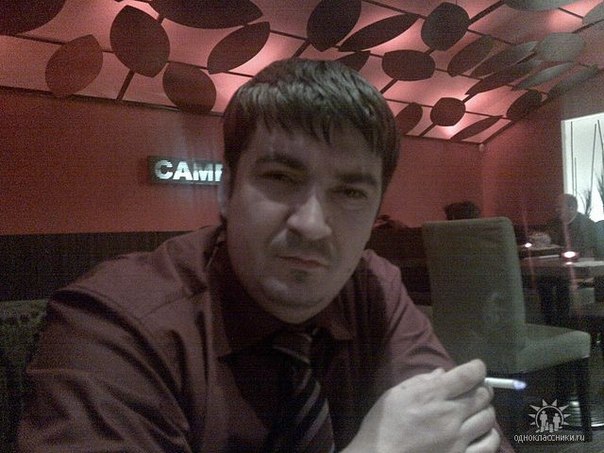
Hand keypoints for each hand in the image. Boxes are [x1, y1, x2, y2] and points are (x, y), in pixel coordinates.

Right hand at [344, 359, 499, 452]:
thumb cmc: (382, 425)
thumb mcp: (393, 395)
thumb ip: (419, 381)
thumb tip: (442, 373)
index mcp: (431, 395)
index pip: (467, 375)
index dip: (478, 368)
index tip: (477, 367)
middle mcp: (449, 415)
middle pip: (482, 395)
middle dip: (482, 387)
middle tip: (476, 388)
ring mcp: (458, 439)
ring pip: (488, 418)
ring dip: (486, 409)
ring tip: (478, 410)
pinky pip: (489, 444)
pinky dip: (490, 435)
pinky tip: (482, 432)